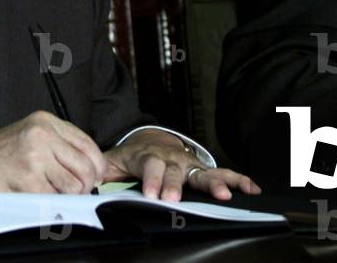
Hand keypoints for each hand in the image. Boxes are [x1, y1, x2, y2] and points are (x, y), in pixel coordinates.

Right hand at [0, 110, 106, 192]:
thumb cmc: (1, 151)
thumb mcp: (32, 133)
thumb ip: (60, 143)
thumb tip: (91, 165)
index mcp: (46, 122)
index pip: (87, 143)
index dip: (97, 163)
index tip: (97, 174)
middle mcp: (42, 135)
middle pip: (84, 166)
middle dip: (86, 183)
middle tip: (79, 190)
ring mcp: (35, 157)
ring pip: (73, 185)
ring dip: (69, 195)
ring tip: (57, 192)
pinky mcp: (27, 179)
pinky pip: (54, 198)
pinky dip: (53, 203)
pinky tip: (43, 197)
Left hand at [102, 128, 260, 201]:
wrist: (149, 139)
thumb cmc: (132, 155)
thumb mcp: (112, 160)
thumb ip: (100, 170)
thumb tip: (85, 181)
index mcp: (148, 155)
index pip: (150, 165)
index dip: (151, 179)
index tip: (151, 194)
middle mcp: (172, 157)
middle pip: (176, 171)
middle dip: (177, 185)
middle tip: (177, 198)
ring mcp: (189, 162)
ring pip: (202, 172)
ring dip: (213, 183)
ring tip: (223, 195)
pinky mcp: (202, 167)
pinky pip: (222, 172)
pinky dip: (237, 179)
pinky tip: (250, 188)